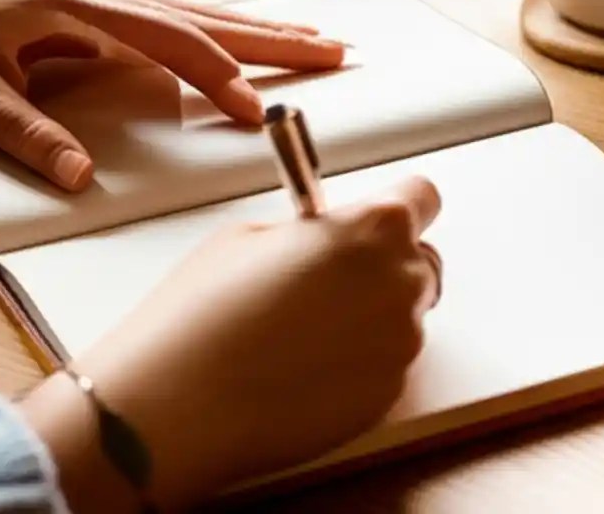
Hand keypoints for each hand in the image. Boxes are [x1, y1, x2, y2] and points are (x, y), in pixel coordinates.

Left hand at [0, 0, 345, 191]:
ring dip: (265, 30)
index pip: (171, 43)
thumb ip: (20, 129)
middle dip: (276, 39)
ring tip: (317, 41)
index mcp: (80, 14)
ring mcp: (110, 11)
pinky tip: (252, 38)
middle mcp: (107, 7)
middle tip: (336, 52)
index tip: (253, 113)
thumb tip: (83, 175)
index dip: (217, 76)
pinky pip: (185, 24)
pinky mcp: (105, 22)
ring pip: (205, 17)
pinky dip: (230, 31)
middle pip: (210, 20)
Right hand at [17, 175, 442, 511]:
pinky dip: (359, 367)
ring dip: (370, 320)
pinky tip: (304, 372)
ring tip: (302, 336)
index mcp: (372, 227)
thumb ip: (313, 232)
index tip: (376, 222)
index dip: (397, 208)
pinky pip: (387, 367)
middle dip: (383, 268)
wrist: (181, 404)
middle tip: (327, 285)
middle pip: (418, 261)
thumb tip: (325, 243)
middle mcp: (401, 281)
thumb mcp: (249, 236)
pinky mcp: (390, 393)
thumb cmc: (203, 316)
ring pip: (403, 318)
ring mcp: (401, 342)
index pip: (422, 198)